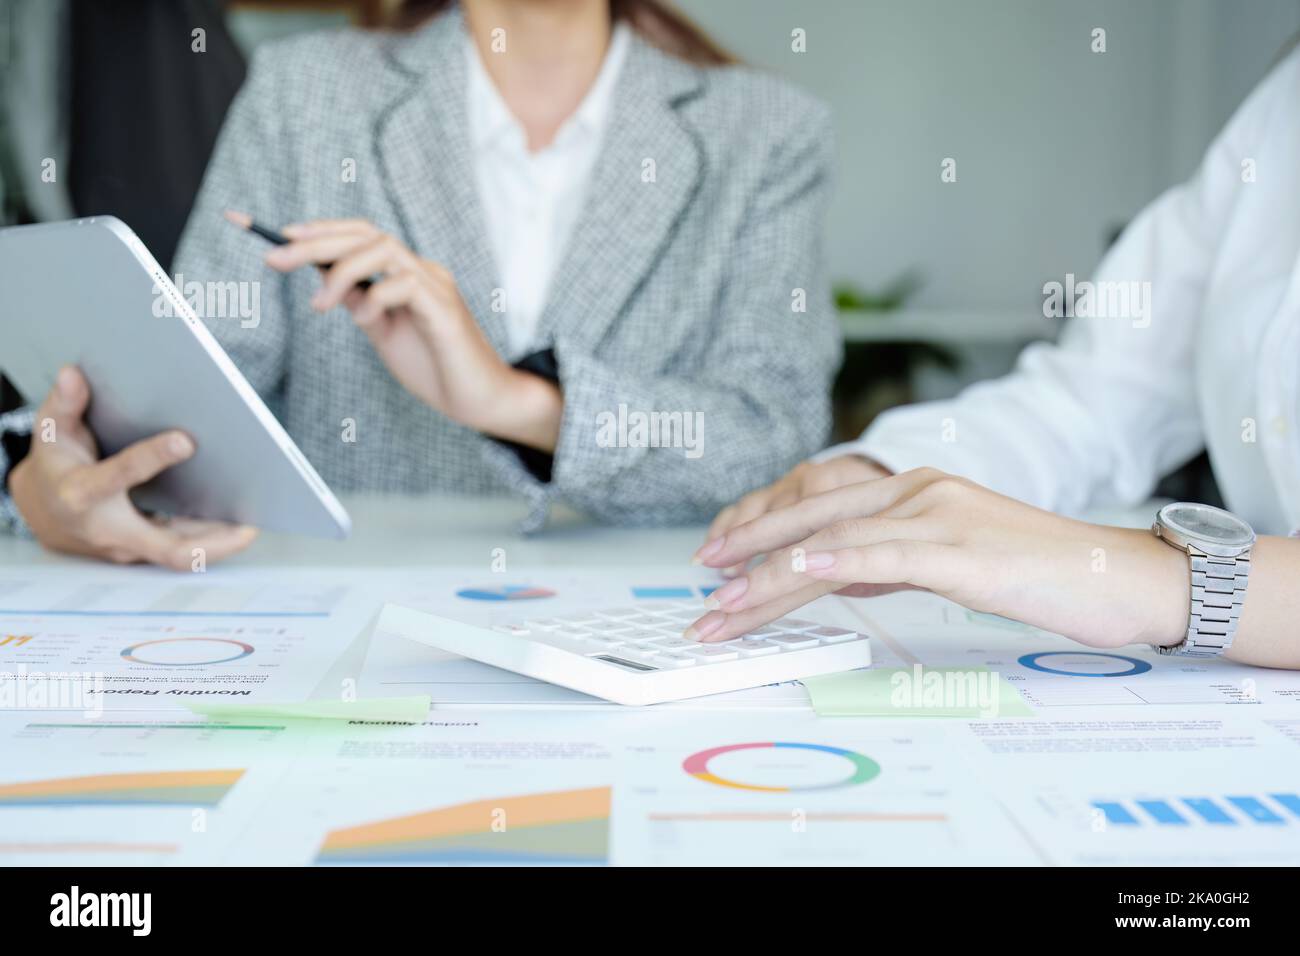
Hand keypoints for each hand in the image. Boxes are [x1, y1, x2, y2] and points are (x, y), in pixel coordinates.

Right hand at [9, 367, 257, 568]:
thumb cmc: (56, 467)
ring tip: (257, 523)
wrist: (42, 510)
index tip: (186, 440)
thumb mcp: (51, 432)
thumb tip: (73, 375)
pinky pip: (181, 551)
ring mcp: (128, 547)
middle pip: (164, 547)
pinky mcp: (143, 551)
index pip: (117, 477)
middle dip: (210, 540)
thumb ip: (64, 404)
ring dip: (221, 543)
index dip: (150, 458)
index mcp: (82, 492)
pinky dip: (212, 540)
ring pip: (180, 555)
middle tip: (249, 526)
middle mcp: (107, 528)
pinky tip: (241, 524)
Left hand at [263, 217, 560, 450]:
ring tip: (318, 304)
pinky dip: (377, 297)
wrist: (480, 401)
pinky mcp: (445, 312)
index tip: (279, 236)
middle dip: (315, 243)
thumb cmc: (437, 369)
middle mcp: (424, 271)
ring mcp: (436, 288)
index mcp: (408, 274)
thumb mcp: (384, 333)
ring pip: (383, 251)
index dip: (321, 230)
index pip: (362, 236)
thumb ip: (361, 305)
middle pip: (366, 235)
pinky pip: (406, 286)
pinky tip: (363, 319)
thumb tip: (324, 281)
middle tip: (273, 258)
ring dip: (341, 270)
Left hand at [686, 467, 1188, 647]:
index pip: (818, 508)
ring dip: (773, 572)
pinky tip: (800, 572)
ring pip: (837, 538)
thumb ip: (887, 559)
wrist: (1118, 576)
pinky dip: (839, 561)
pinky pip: (890, 553)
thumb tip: (829, 574)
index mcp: (911, 489)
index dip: (761, 531)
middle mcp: (917, 490)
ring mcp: (940, 514)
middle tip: (699, 577)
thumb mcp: (945, 560)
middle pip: (813, 517)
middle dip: (749, 549)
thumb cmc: (1037, 573)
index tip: (717, 560)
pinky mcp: (966, 548)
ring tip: (725, 600)